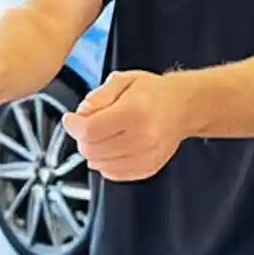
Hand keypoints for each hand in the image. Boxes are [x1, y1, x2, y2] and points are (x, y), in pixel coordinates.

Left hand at [61, 70, 191, 181]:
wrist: (183, 106)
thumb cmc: (152, 92)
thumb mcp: (122, 80)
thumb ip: (97, 96)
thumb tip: (80, 115)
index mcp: (134, 112)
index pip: (90, 130)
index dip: (73, 126)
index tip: (70, 119)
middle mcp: (142, 138)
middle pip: (92, 150)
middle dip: (82, 138)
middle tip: (87, 125)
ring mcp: (146, 156)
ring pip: (100, 165)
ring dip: (93, 151)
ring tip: (102, 134)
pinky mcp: (148, 168)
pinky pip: (113, 174)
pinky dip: (105, 163)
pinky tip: (112, 147)